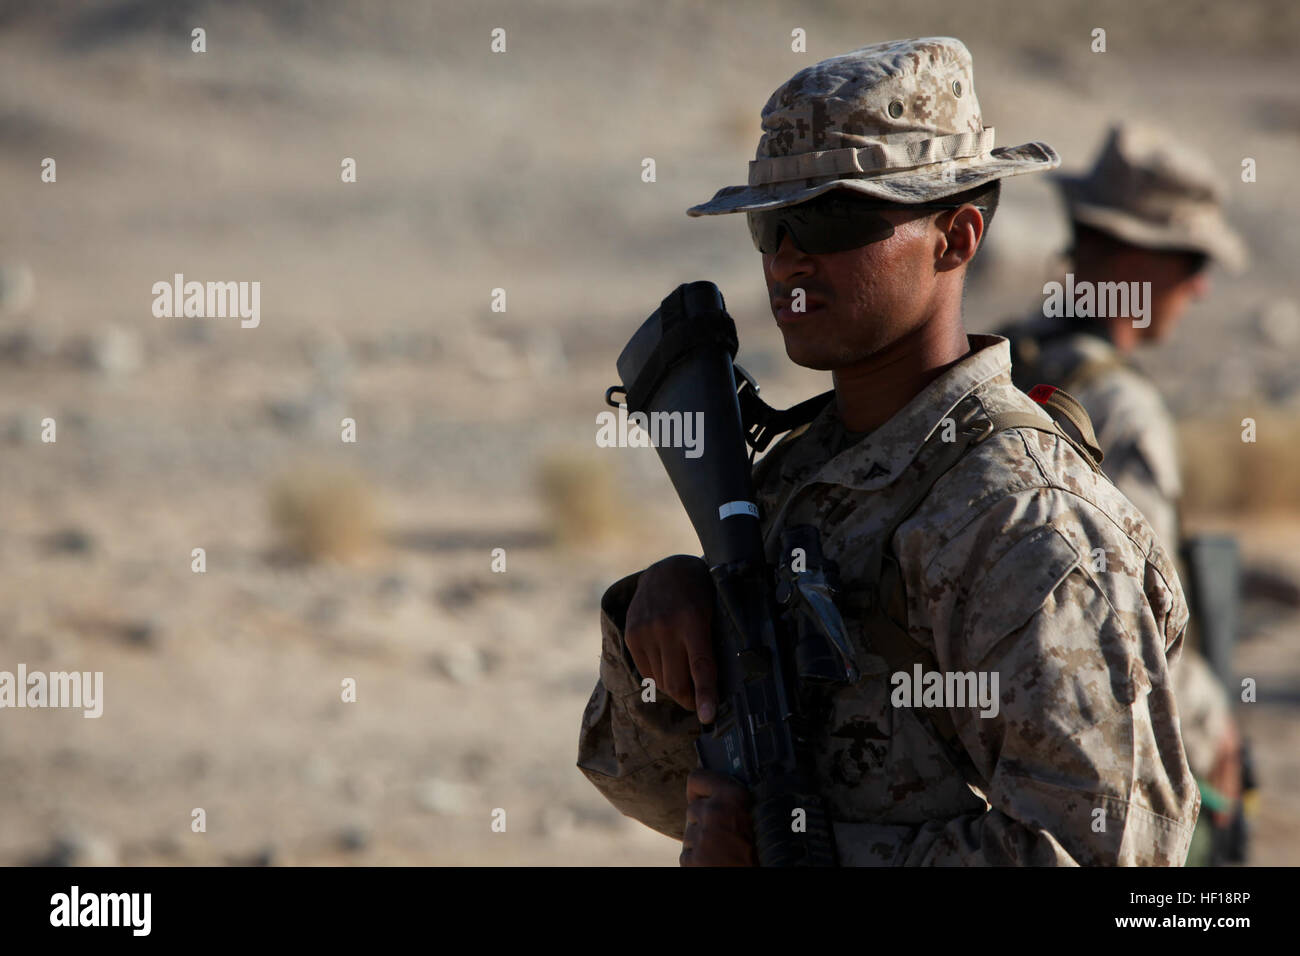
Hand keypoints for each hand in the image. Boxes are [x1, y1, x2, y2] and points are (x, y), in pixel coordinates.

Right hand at [624, 554, 717, 721]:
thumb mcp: (712, 612)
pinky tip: (668, 660)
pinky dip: (659, 675)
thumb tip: (718, 686)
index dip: (704, 695)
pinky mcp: (632, 636)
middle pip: (676, 683)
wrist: (665, 570)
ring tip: (684, 671)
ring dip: (674, 686)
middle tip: (699, 704)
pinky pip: (646, 672)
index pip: (700, 667)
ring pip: (660, 682)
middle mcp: (666, 628)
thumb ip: (711, 644)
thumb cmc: (698, 593)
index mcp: (693, 621)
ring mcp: (645, 632)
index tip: (707, 717)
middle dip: (689, 700)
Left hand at [680, 769, 756, 866]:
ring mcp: (701, 838)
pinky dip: (698, 859)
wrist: (765, 875)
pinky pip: (688, 854)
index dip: (701, 789)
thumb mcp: (760, 815)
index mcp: (733, 797)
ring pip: (691, 833)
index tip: (705, 796)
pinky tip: (717, 861)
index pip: (697, 778)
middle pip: (694, 809)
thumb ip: (738, 801)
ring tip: (723, 849)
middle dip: (704, 819)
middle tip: (724, 832)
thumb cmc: (766, 850)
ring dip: (702, 840)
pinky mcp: (693, 860)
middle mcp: (713, 813)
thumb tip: (719, 793)